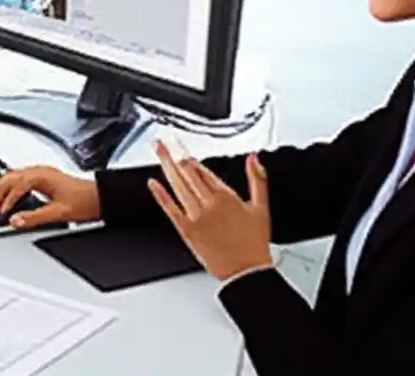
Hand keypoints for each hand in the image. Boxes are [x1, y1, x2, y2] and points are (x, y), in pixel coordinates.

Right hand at [0, 166, 100, 227]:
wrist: (101, 196)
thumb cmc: (84, 201)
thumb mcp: (58, 213)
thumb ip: (34, 217)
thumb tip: (14, 221)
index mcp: (41, 177)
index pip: (15, 187)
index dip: (5, 201)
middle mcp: (39, 172)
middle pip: (9, 179)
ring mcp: (41, 173)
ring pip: (12, 177)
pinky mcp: (43, 178)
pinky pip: (18, 178)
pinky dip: (7, 186)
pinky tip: (4, 193)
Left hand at [148, 143, 272, 280]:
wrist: (246, 272)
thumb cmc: (254, 243)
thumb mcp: (262, 207)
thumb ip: (258, 179)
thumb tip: (252, 158)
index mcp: (226, 196)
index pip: (204, 171)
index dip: (191, 160)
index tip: (182, 149)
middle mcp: (209, 204)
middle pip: (188, 174)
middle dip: (174, 156)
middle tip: (162, 143)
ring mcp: (196, 216)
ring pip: (178, 186)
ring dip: (167, 167)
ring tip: (158, 153)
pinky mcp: (187, 230)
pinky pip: (171, 209)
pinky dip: (161, 195)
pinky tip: (153, 183)